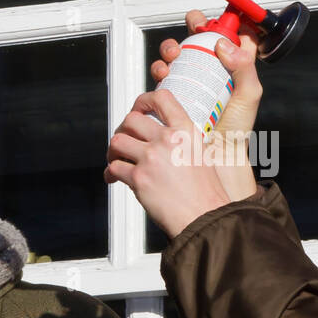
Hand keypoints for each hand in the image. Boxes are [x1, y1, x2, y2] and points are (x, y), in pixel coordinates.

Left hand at [105, 88, 233, 239]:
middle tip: (125, 139)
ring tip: (117, 158)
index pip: (162, 98)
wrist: (205, 218)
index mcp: (186, 131)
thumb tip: (165, 135)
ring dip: (114, 150)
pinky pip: (114, 167)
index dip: (145, 100)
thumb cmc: (207, 193)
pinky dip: (111, 173)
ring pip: (117, 141)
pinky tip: (114, 177)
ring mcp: (151, 158)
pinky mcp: (138, 178)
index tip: (139, 107)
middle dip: (124, 129)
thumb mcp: (204, 155)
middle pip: (132, 119)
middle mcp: (167, 140)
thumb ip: (184, 141)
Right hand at [151, 10, 263, 201]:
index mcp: (234, 65)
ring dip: (172, 46)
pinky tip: (164, 74)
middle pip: (199, 36)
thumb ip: (245, 66)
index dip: (224, 20)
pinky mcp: (174, 92)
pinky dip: (160, 68)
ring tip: (173, 56)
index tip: (217, 21)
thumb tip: (223, 45)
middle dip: (193, 27)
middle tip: (193, 32)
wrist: (214, 156)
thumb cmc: (236, 130)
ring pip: (178, 51)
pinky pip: (163, 73)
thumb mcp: (249, 95)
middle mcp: (211, 69)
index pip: (230, 32)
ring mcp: (191, 79)